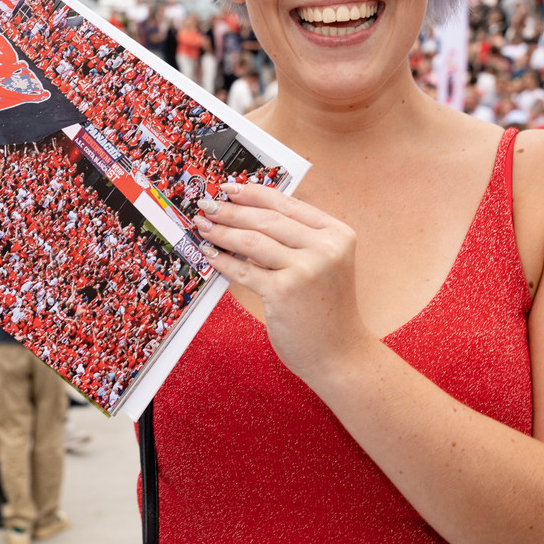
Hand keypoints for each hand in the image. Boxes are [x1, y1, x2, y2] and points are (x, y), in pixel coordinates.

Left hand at [192, 183, 365, 384]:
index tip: (229, 188)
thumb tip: (250, 213)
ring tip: (203, 226)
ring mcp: (305, 270)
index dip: (254, 193)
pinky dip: (222, 260)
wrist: (340, 355)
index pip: (288, 204)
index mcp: (337, 234)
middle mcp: (325, 248)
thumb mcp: (325, 264)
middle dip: (232, 210)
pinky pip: (243, 270)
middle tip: (207, 204)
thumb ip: (299, 239)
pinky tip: (209, 254)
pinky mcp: (284, 292)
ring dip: (222, 231)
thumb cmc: (326, 310)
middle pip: (266, 219)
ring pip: (252, 240)